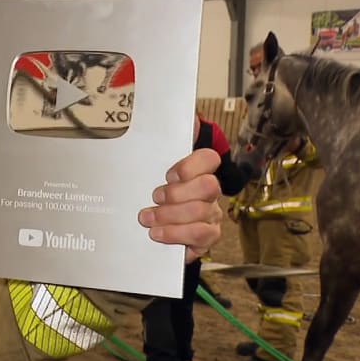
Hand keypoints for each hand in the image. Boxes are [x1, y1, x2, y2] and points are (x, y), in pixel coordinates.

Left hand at [138, 148, 223, 262]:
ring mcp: (211, 215)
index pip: (209, 158)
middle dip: (177, 193)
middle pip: (209, 186)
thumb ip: (157, 143)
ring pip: (201, 212)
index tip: (168, 175)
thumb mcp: (149, 169)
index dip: (189, 166)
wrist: (148, 228)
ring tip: (148, 219)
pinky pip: (201, 236)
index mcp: (200, 171)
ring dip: (170, 216)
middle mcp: (210, 192)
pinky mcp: (207, 238)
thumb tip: (172, 122)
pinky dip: (176, 235)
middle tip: (154, 198)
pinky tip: (159, 234)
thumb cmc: (151, 191)